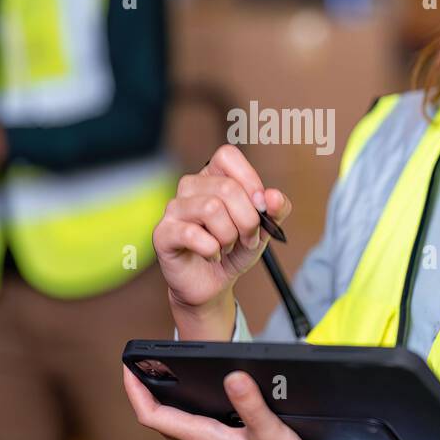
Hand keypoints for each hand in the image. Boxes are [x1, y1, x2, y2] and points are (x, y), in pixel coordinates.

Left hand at [123, 366, 315, 439]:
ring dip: (161, 407)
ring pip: (172, 431)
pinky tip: (193, 410)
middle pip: (158, 422)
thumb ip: (251, 403)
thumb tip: (232, 376)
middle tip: (139, 370)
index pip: (154, 416)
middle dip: (143, 395)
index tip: (128, 370)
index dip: (136, 392)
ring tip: (158, 384)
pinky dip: (180, 419)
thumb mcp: (270, 430)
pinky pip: (189, 438)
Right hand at [153, 144, 291, 340]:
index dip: (249, 180)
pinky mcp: (163, 233)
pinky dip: (212, 249)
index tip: (260, 207)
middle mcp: (190, 187)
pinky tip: (212, 255)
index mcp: (213, 177)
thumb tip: (273, 197)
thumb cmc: (234, 249)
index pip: (227, 156)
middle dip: (247, 220)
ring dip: (229, 236)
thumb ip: (275, 210)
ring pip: (211, 208)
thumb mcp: (264, 229)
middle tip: (248, 238)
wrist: (213, 283)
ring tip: (227, 246)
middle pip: (227, 187)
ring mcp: (174, 209)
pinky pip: (192, 234)